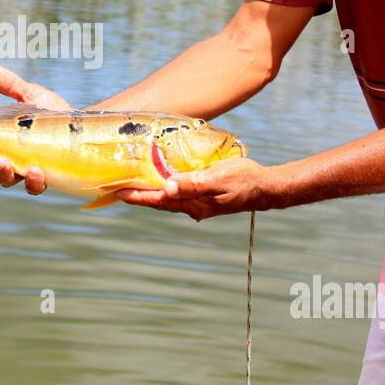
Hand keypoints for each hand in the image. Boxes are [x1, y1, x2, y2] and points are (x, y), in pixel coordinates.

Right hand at [0, 63, 71, 194]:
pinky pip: (37, 186)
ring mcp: (30, 172)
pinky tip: (37, 172)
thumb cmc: (55, 113)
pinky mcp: (50, 179)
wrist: (87, 128)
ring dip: (7, 174)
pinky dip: (35, 182)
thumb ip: (11, 85)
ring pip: (12, 180)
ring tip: (8, 164)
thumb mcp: (32, 96)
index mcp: (4, 143)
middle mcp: (14, 161)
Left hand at [116, 158, 285, 220]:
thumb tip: (167, 187)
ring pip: (168, 199)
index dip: (138, 196)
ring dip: (151, 192)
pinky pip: (179, 194)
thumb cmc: (244, 180)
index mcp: (193, 203)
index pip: (158, 201)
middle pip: (159, 202)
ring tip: (135, 183)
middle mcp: (193, 207)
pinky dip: (167, 187)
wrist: (265, 188)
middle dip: (139, 196)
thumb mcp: (218, 178)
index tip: (118, 192)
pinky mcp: (204, 198)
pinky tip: (163, 180)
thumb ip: (193, 183)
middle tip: (118, 188)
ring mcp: (199, 204)